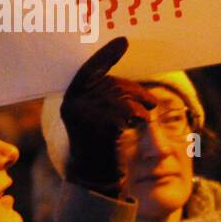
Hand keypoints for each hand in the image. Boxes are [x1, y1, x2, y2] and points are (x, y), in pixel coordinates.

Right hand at [60, 37, 156, 197]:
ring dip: (139, 103)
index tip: (123, 41)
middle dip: (134, 90)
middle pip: (111, 82)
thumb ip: (102, 94)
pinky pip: (127, 110)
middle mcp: (73, 105)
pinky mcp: (101, 126)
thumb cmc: (100, 147)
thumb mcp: (96, 116)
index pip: (89, 70)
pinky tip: (140, 123)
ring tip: (145, 113)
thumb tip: (118, 70)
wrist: (96, 180)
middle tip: (150, 102)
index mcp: (70, 99)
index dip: (106, 55)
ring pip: (122, 96)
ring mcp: (86, 116)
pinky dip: (139, 115)